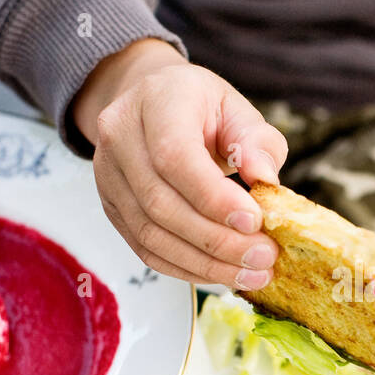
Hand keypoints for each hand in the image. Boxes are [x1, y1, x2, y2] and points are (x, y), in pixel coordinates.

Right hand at [71, 38, 286, 290]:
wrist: (150, 102)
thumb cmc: (200, 106)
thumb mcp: (237, 109)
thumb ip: (257, 142)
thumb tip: (266, 180)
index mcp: (155, 100)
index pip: (174, 157)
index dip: (213, 197)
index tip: (255, 222)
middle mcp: (120, 137)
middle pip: (160, 203)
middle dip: (216, 240)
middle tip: (263, 256)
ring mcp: (108, 175)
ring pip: (150, 234)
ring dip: (205, 263)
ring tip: (251, 273)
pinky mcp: (112, 208)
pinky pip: (145, 249)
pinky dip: (186, 268)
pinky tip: (222, 274)